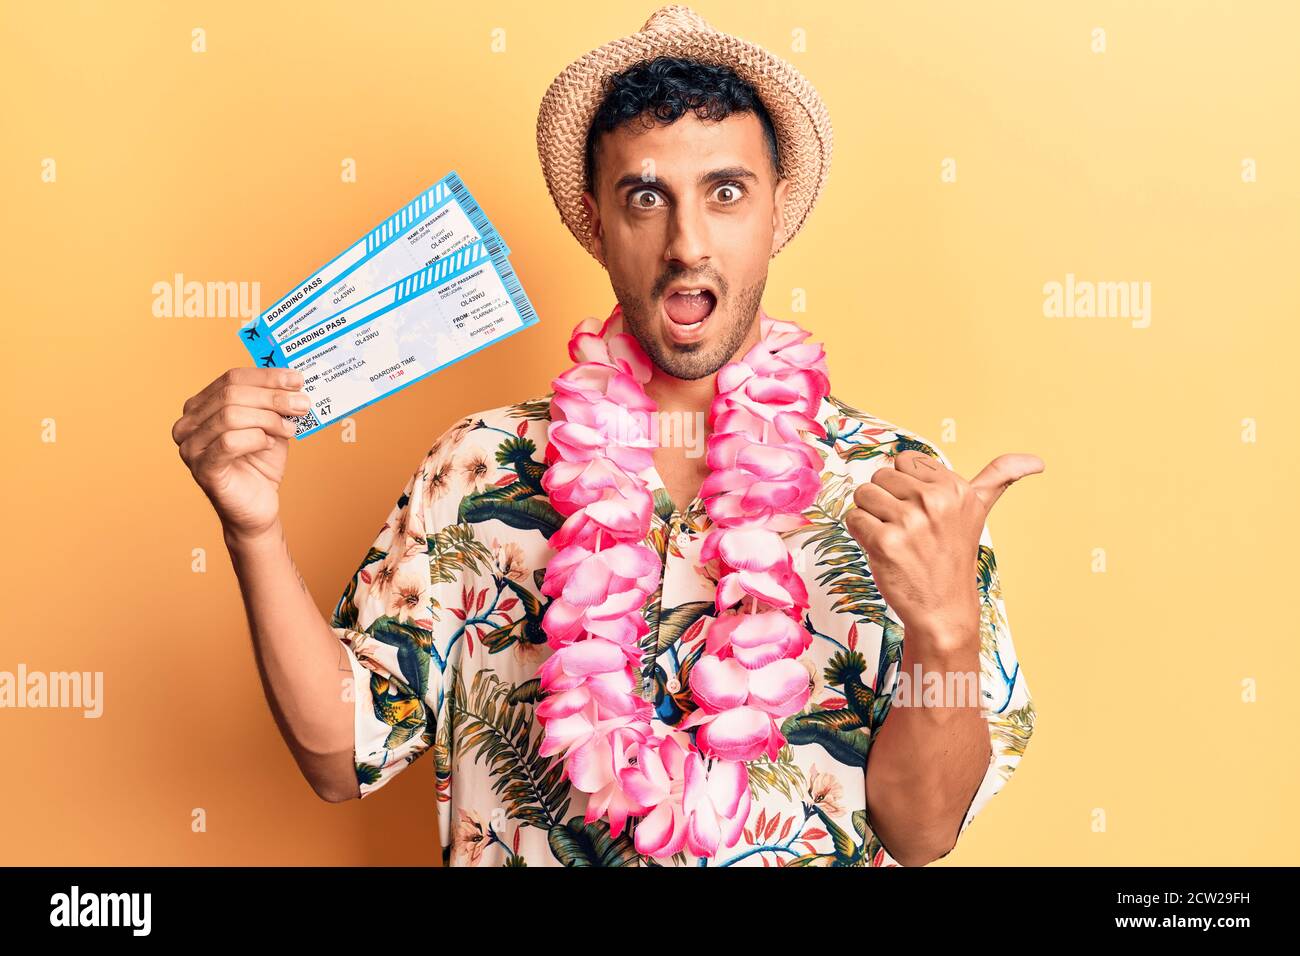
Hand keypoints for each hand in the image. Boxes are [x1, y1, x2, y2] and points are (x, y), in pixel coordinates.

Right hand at [172, 367, 308, 540]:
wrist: (257, 506)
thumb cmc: (260, 464)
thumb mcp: (270, 425)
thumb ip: (275, 404)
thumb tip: (294, 381)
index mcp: (200, 406)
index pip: (232, 378)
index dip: (267, 377)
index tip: (297, 379)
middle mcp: (188, 424)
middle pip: (231, 394)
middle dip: (272, 397)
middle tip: (302, 404)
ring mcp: (190, 447)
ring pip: (230, 415)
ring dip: (268, 419)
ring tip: (290, 428)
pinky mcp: (202, 469)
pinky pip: (229, 443)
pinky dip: (256, 439)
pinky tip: (270, 444)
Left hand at [845, 450, 1043, 647]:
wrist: (943, 609)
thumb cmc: (953, 556)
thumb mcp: (979, 510)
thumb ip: (1000, 477)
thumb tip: (1036, 461)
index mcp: (955, 487)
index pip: (903, 460)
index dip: (905, 485)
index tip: (921, 510)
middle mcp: (934, 500)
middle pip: (879, 476)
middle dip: (886, 501)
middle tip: (908, 529)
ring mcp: (910, 521)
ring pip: (863, 495)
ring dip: (871, 517)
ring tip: (896, 538)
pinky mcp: (885, 542)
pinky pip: (853, 518)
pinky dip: (860, 534)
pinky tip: (882, 550)